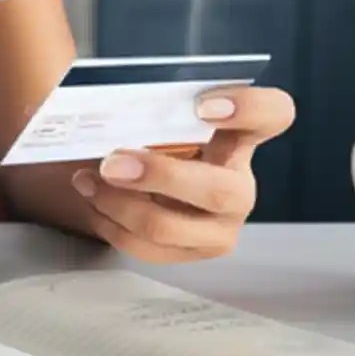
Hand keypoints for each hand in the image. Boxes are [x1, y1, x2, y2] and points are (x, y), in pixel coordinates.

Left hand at [71, 86, 295, 263]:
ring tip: (85, 182)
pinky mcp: (191, 253)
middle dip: (159, 177)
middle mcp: (238, 185)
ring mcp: (220, 226)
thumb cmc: (146, 139)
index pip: (274, 115)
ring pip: (171, 227)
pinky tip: (94, 204)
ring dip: (118, 204)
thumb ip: (138, 107)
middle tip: (111, 162)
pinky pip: (147, 248)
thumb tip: (80, 102)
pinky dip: (111, 225)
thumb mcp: (150, 118)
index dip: (250, 109)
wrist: (132, 181)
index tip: (202, 105)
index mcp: (239, 138)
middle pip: (218, 191)